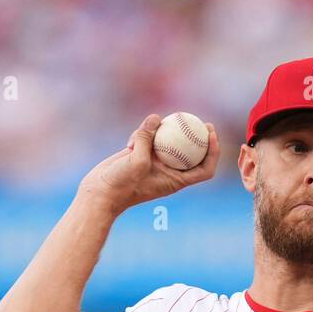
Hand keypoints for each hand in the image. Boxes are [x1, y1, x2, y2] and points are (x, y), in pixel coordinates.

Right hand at [78, 114, 220, 215]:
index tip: (211, 135)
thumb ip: (147, 138)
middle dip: (199, 137)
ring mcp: (155, 163)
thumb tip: (156, 117)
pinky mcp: (141, 155)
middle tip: (200, 121)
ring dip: (161, 132)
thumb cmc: (122, 185)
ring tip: (156, 124)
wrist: (99, 194)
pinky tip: (130, 140)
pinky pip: (148, 139)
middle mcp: (168, 171)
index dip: (213, 153)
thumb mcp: (136, 162)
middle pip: (191, 153)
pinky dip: (141, 135)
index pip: (204, 169)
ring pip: (167, 141)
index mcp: (176, 180)